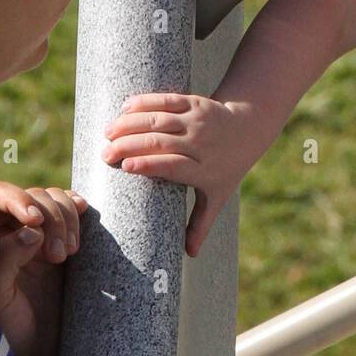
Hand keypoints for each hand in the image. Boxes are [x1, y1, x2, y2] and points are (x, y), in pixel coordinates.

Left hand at [0, 183, 88, 355]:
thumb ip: (4, 261)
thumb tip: (31, 231)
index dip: (18, 198)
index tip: (34, 221)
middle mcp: (10, 232)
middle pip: (34, 197)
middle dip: (52, 218)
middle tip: (60, 257)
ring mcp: (41, 240)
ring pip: (57, 202)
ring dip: (68, 218)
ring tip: (70, 254)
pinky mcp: (67, 250)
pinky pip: (78, 217)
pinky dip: (84, 215)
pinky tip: (88, 224)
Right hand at [102, 93, 256, 257]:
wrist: (249, 127)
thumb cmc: (228, 167)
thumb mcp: (218, 195)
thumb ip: (201, 223)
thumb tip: (190, 255)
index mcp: (204, 169)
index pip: (174, 166)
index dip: (150, 165)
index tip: (126, 168)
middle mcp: (201, 144)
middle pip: (161, 142)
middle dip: (130, 145)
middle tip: (106, 153)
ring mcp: (198, 121)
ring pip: (160, 120)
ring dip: (131, 123)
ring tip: (108, 133)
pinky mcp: (195, 102)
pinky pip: (167, 100)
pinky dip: (145, 102)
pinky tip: (125, 107)